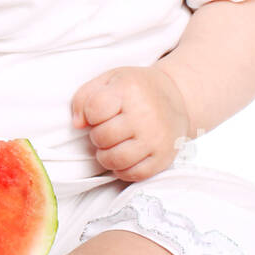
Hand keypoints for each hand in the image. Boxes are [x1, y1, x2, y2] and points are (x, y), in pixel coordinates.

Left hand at [70, 65, 193, 182]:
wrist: (177, 97)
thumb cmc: (137, 89)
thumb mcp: (109, 80)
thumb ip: (84, 97)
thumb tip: (77, 124)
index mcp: (129, 90)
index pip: (94, 110)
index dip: (90, 114)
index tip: (99, 113)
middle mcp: (145, 115)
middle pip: (102, 137)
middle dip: (97, 136)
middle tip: (106, 130)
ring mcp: (155, 138)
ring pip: (115, 160)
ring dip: (106, 156)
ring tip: (112, 145)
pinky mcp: (163, 157)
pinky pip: (134, 175)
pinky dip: (122, 170)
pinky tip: (124, 157)